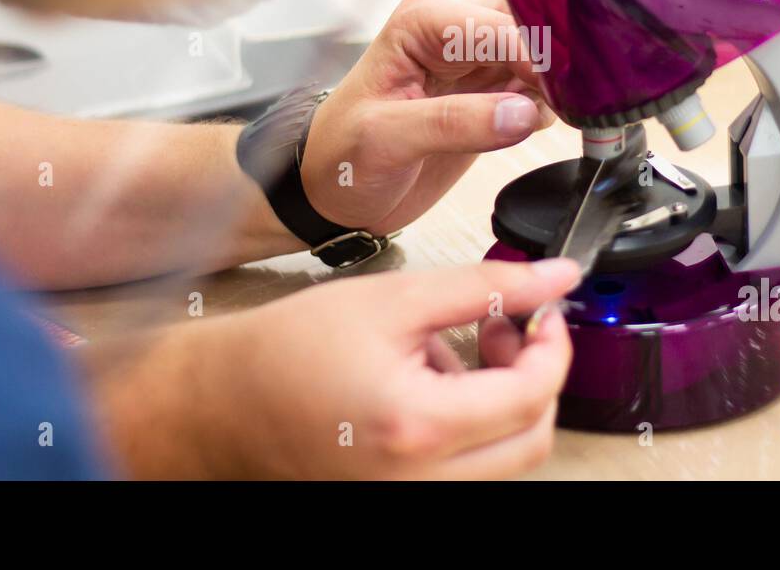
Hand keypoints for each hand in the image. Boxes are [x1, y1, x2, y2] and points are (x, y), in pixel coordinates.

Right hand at [207, 258, 579, 477]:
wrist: (226, 398)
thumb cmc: (290, 349)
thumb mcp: (395, 298)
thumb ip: (485, 287)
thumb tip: (554, 279)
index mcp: (418, 426)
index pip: (532, 394)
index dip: (553, 344)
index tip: (544, 310)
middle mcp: (419, 482)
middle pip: (531, 438)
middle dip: (534, 375)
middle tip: (506, 327)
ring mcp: (411, 499)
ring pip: (505, 458)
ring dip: (501, 401)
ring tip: (450, 351)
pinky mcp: (403, 500)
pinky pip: (469, 470)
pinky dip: (471, 425)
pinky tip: (432, 383)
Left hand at [301, 0, 553, 234]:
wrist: (334, 194)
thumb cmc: (341, 159)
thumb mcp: (384, 140)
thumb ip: (452, 123)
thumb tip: (521, 113)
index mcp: (423, 23)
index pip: (500, 26)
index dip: (537, 58)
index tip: (559, 97)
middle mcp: (454, 30)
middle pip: (533, 25)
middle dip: (560, 62)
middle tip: (579, 103)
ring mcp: (477, 61)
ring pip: (545, 53)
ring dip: (562, 85)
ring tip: (567, 118)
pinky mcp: (492, 94)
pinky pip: (541, 87)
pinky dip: (553, 106)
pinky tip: (542, 126)